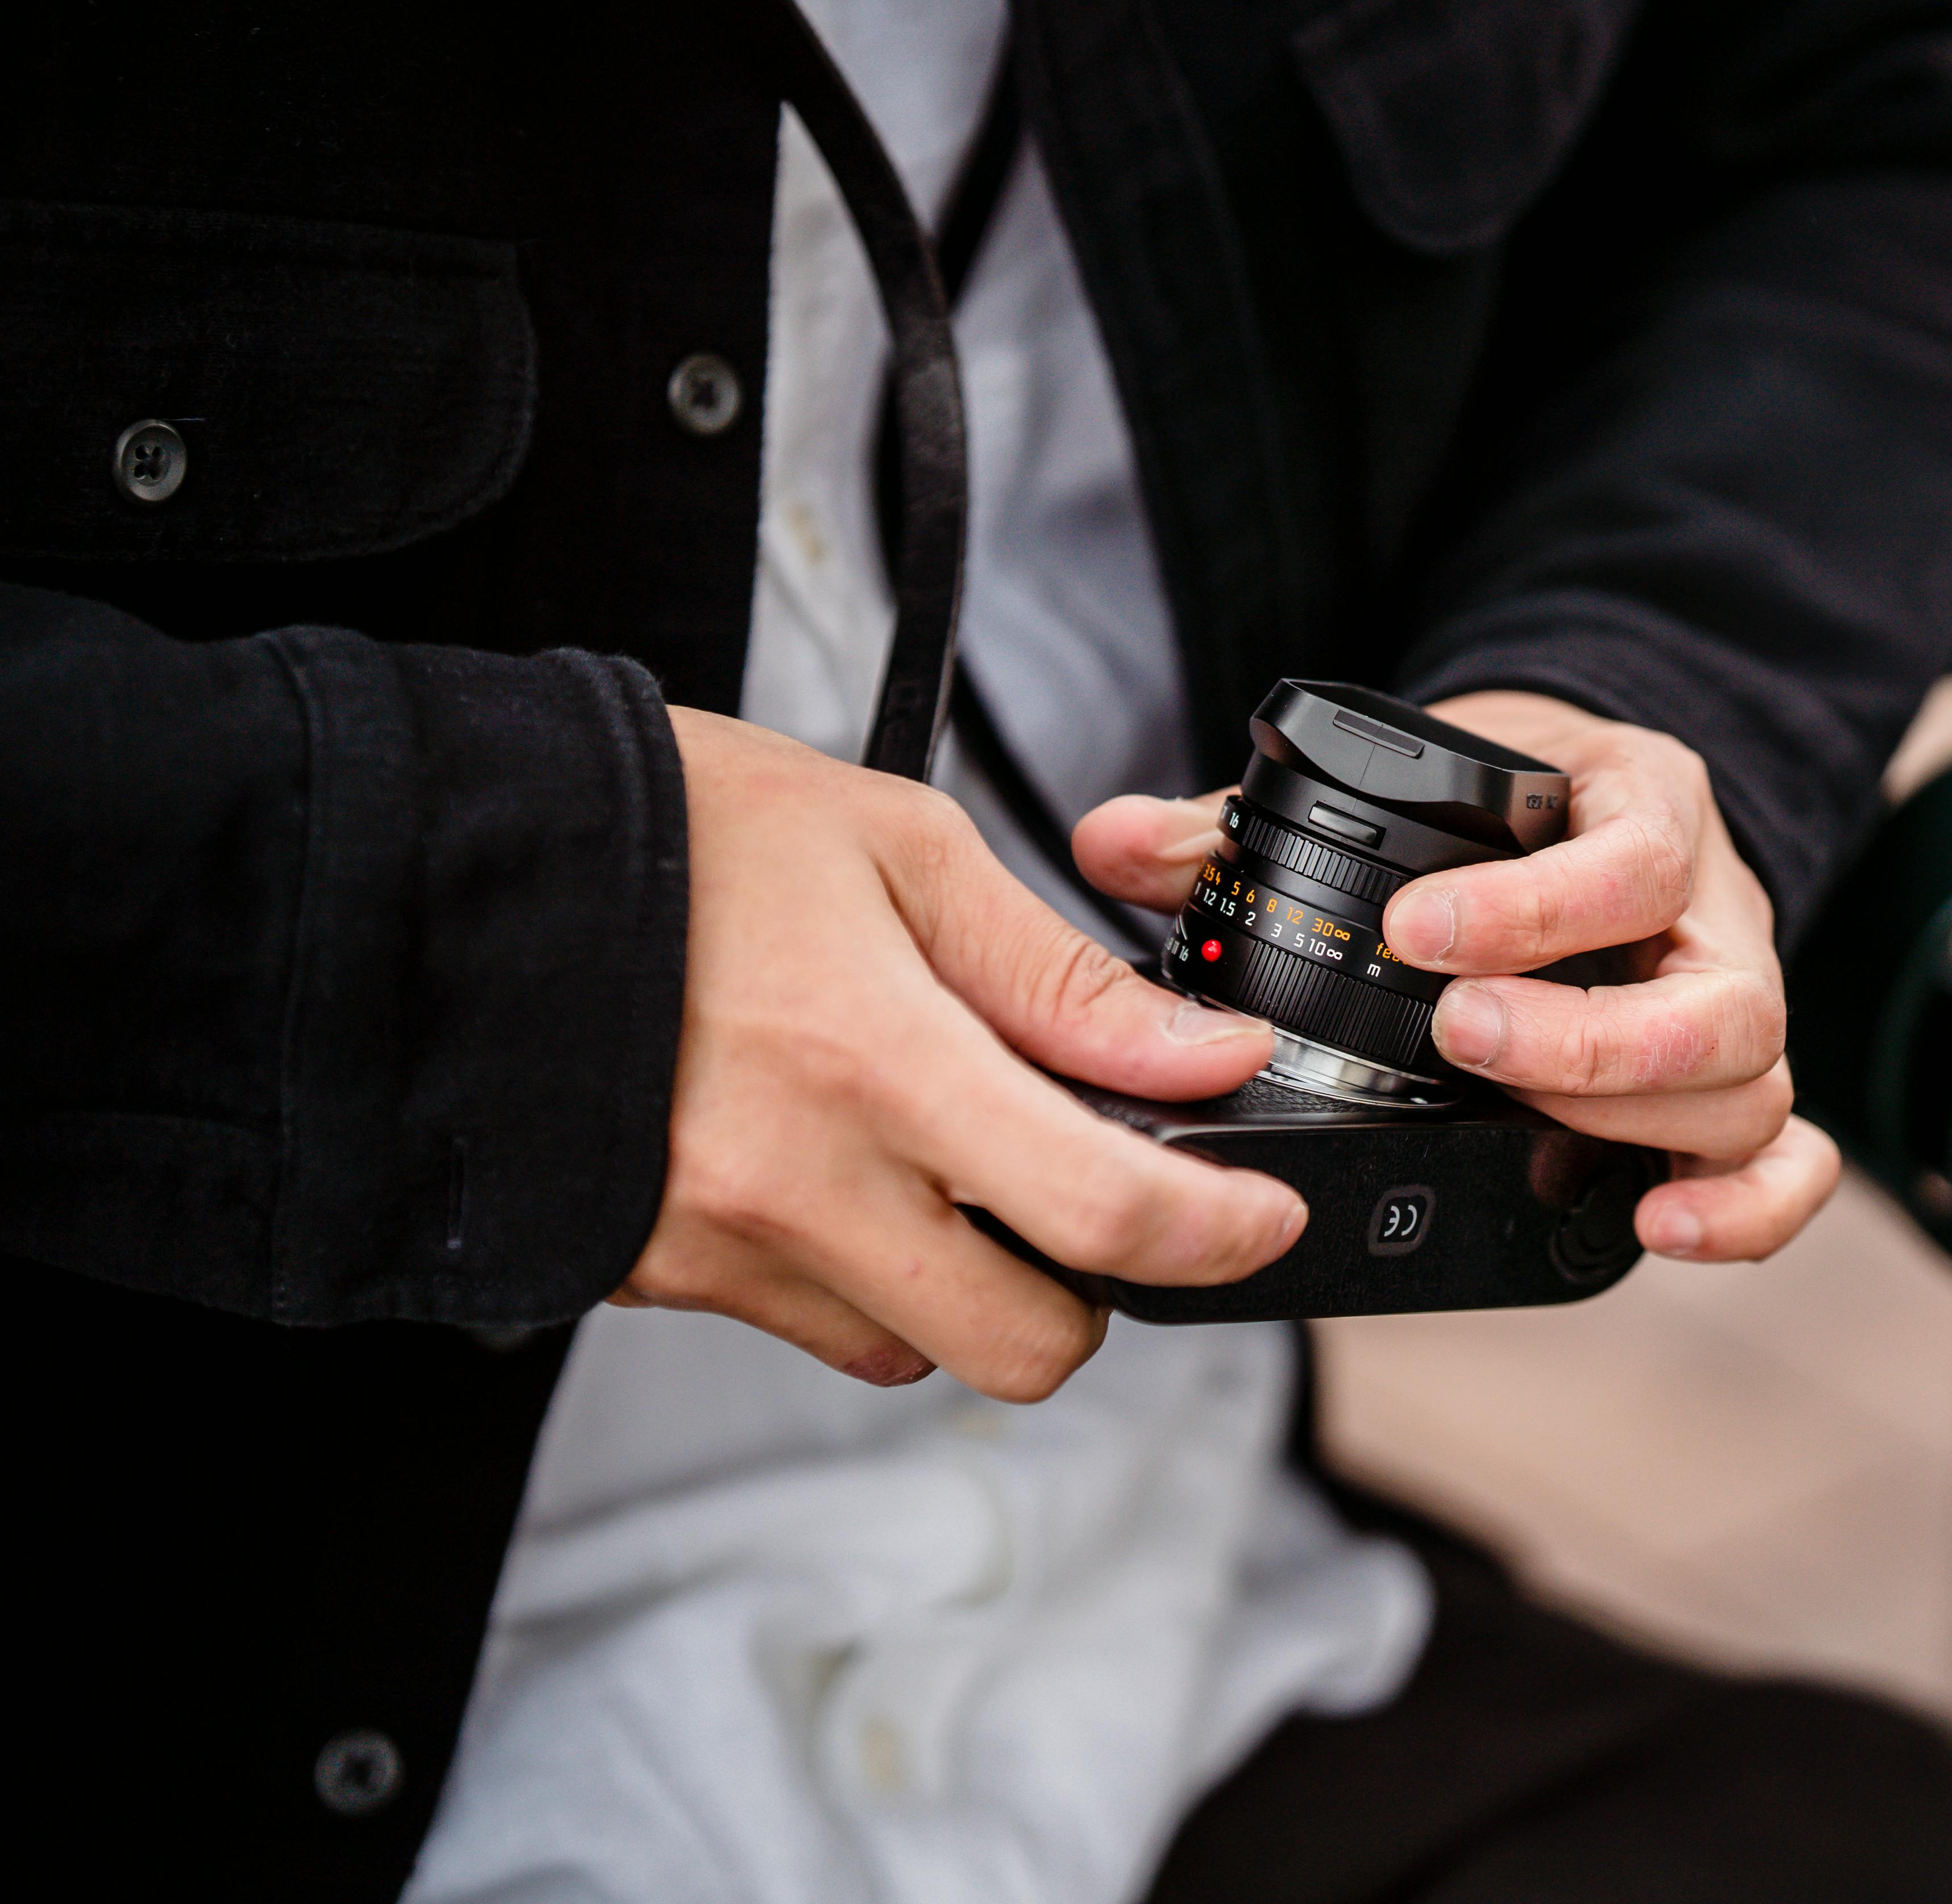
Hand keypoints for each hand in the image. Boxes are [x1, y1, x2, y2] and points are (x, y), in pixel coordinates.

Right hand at [625, 709, 1301, 1399]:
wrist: (462, 869)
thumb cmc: (680, 834)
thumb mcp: (901, 850)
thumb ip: (1061, 979)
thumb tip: (1205, 1060)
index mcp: (872, 1060)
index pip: (1099, 1213)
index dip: (1216, 1237)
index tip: (1261, 1220)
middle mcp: (794, 1181)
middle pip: (1021, 1344)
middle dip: (1088, 1292)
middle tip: (1083, 1193)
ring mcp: (714, 1245)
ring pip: (914, 1345)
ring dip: (964, 1278)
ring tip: (932, 1149)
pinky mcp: (652, 1274)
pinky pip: (809, 1319)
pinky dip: (857, 1267)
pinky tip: (832, 1159)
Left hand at [1072, 692, 1840, 1263]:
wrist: (1587, 794)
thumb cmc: (1498, 802)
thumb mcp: (1401, 776)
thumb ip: (1251, 818)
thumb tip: (1116, 843)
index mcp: (1644, 807)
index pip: (1635, 860)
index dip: (1536, 913)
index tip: (1415, 937)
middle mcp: (1715, 913)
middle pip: (1722, 1002)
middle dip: (1587, 1039)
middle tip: (1459, 1036)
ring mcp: (1735, 1004)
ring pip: (1751, 1083)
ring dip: (1628, 1116)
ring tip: (1514, 1117)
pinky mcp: (1734, 1088)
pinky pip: (1790, 1159)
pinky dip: (1744, 1209)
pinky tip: (1654, 1227)